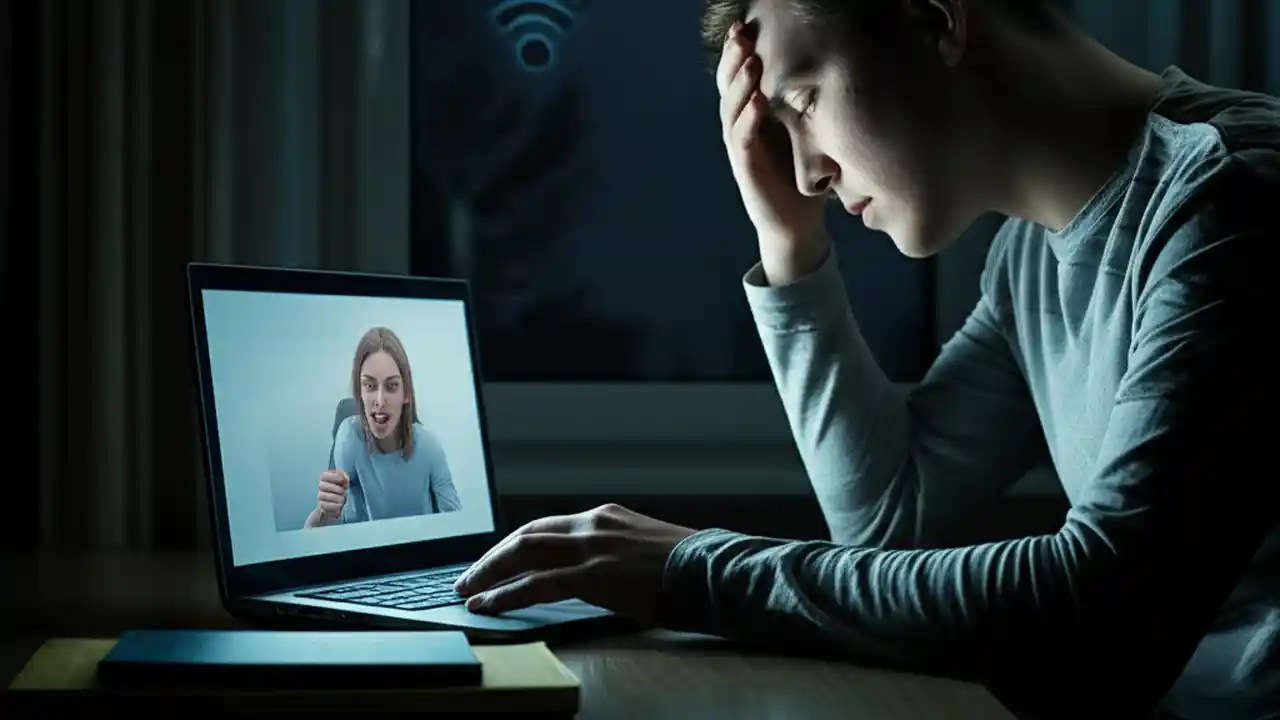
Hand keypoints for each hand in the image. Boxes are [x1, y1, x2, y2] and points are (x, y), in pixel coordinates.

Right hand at [316, 469, 348, 520]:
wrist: (337, 504)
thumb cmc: (341, 490)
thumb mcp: (344, 483)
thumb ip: (344, 478)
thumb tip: (344, 477)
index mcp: (325, 479)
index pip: (324, 475)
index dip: (333, 476)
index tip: (342, 479)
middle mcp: (321, 487)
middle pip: (322, 485)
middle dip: (335, 488)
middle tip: (343, 491)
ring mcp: (320, 496)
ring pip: (323, 496)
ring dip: (336, 497)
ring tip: (342, 499)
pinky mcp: (321, 506)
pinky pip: (324, 505)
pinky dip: (334, 505)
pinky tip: (339, 504)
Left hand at [452, 504, 697, 621]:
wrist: (712, 570)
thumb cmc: (688, 567)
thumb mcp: (645, 547)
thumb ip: (616, 552)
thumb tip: (599, 572)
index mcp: (605, 517)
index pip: (547, 527)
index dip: (515, 545)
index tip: (497, 560)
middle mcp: (593, 524)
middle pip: (527, 535)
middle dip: (493, 556)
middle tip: (469, 576)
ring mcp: (592, 548)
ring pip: (524, 553)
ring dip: (490, 572)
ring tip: (469, 591)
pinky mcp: (594, 575)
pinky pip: (539, 584)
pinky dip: (509, 594)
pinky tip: (490, 604)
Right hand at [718, 20, 829, 283]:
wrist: (797, 225)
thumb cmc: (803, 178)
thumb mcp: (807, 134)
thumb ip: (806, 106)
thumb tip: (831, 69)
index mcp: (753, 116)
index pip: (741, 77)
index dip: (741, 52)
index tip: (749, 24)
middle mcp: (741, 127)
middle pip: (729, 86)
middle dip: (735, 58)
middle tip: (742, 33)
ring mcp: (740, 148)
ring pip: (731, 108)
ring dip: (740, 83)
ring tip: (751, 60)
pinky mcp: (745, 168)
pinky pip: (741, 138)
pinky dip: (748, 118)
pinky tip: (757, 101)